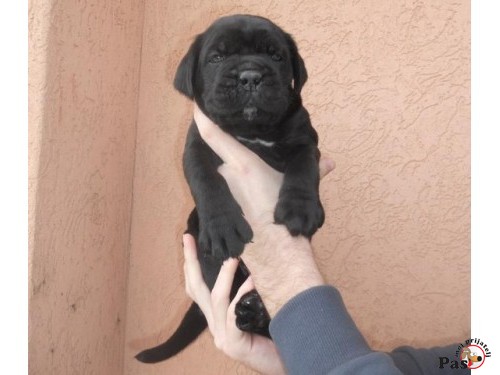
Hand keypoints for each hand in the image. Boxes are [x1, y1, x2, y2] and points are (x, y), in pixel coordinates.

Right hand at [183, 234, 285, 374]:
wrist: (292, 363)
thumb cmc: (278, 334)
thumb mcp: (258, 308)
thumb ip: (251, 290)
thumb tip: (254, 258)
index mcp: (219, 318)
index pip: (198, 287)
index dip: (191, 264)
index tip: (188, 239)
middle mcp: (216, 326)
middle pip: (196, 290)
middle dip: (191, 262)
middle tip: (188, 238)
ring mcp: (223, 337)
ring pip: (216, 299)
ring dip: (225, 274)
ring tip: (234, 255)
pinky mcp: (234, 344)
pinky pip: (234, 314)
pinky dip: (243, 294)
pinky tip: (254, 280)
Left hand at [194, 103, 334, 316]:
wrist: (275, 253)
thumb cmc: (287, 217)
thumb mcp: (299, 188)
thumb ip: (312, 170)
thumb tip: (331, 162)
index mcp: (243, 164)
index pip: (213, 135)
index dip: (203, 119)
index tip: (195, 106)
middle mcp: (225, 176)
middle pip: (221, 158)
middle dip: (230, 157)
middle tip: (238, 155)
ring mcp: (219, 195)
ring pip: (221, 178)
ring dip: (228, 179)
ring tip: (244, 186)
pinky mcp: (217, 212)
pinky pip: (219, 195)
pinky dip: (227, 195)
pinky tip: (239, 201)